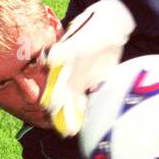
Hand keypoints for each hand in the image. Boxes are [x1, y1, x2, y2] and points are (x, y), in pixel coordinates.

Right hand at [38, 0, 135, 136]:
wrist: (110, 27)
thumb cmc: (92, 29)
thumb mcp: (79, 39)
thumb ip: (65, 50)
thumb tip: (48, 59)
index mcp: (59, 64)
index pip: (53, 85)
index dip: (51, 98)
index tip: (51, 110)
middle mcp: (66, 74)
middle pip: (61, 97)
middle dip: (61, 112)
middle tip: (65, 129)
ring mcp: (78, 80)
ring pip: (72, 101)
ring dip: (71, 115)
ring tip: (71, 131)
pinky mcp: (92, 84)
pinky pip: (86, 100)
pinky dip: (85, 111)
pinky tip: (84, 123)